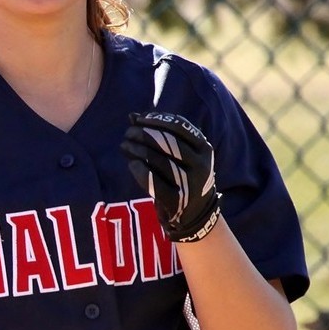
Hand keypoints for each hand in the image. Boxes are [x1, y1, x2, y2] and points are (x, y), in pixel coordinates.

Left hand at [121, 111, 220, 241]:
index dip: (157, 120)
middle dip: (144, 134)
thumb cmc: (183, 175)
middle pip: (168, 142)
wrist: (196, 213)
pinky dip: (141, 171)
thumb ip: (159, 134)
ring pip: (160, 161)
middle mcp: (201, 165)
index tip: (138, 120)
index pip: (179, 127)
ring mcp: (191, 184)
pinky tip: (131, 164)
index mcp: (204, 148)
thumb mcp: (180, 154)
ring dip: (138, 150)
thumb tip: (132, 116)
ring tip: (124, 146)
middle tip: (127, 133)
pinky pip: (155, 182)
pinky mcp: (178, 201)